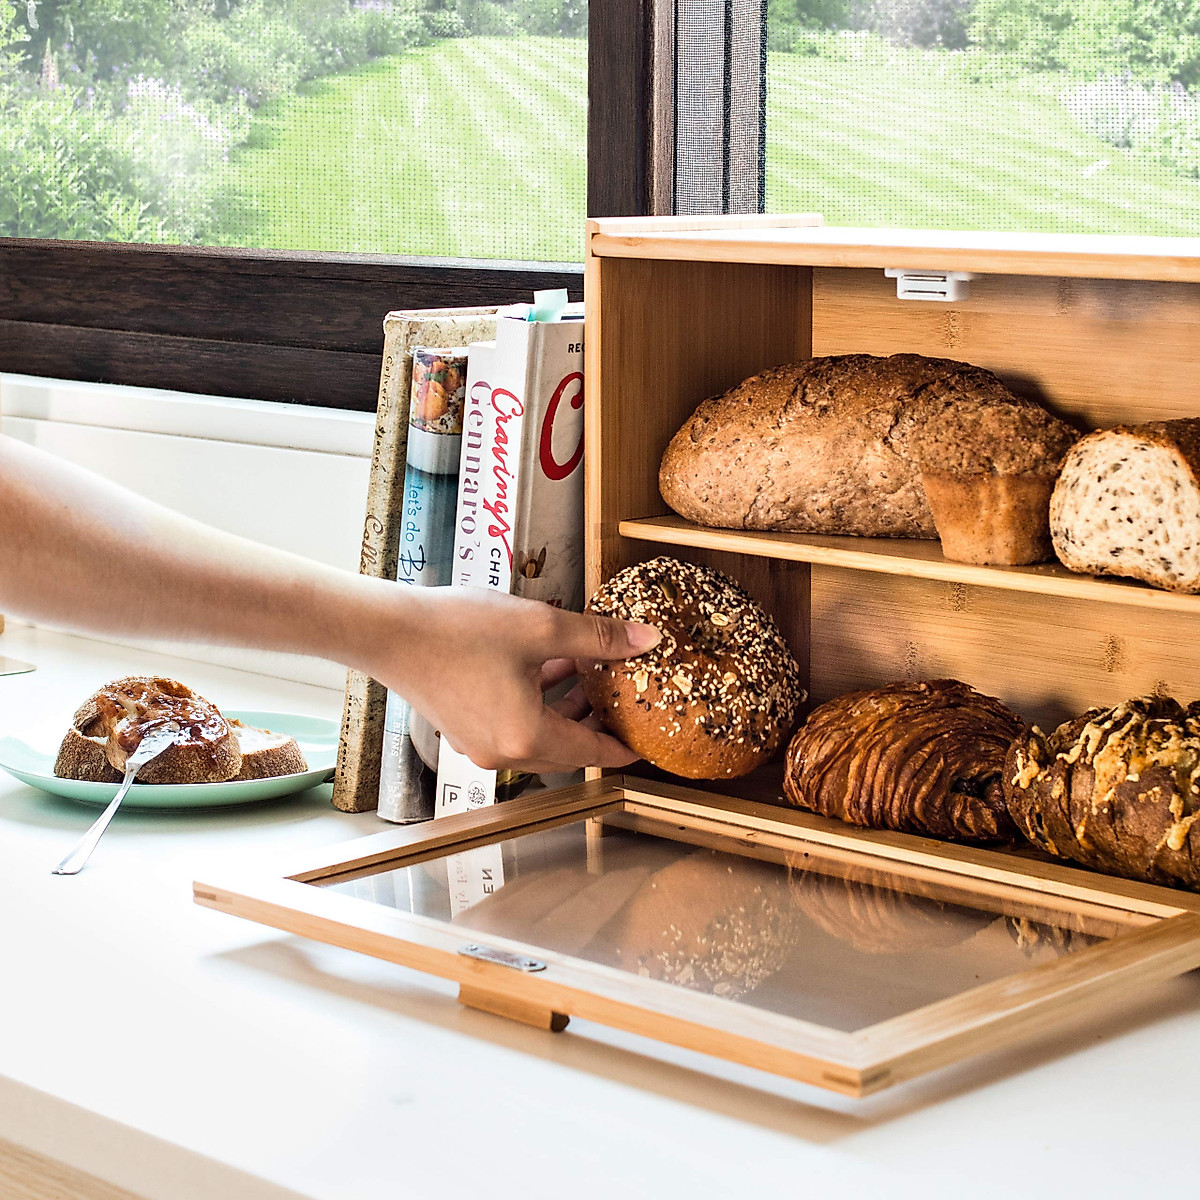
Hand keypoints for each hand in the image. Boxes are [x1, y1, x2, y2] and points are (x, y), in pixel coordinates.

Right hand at [372, 586, 660, 774]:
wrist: (389, 631)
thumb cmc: (458, 630)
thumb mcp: (540, 627)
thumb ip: (598, 637)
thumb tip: (645, 639)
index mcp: (527, 737)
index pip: (591, 752)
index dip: (622, 745)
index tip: (643, 741)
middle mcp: (502, 751)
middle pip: (566, 749)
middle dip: (594, 724)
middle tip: (619, 702)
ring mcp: (477, 743)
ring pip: (539, 736)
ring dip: (565, 710)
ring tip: (587, 675)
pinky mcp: (461, 727)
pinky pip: (512, 725)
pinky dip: (535, 704)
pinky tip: (544, 666)